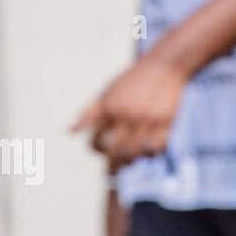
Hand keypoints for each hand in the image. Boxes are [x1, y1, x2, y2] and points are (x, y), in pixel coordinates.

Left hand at [72, 55, 187, 170]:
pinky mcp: (166, 120)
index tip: (102, 151)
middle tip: (113, 171)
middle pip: (116, 152)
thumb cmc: (133, 79)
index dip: (96, 149)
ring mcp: (148, 118)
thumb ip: (89, 114)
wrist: (166, 64)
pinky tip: (149, 149)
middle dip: (113, 166)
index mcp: (110, 108)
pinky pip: (157, 146)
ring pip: (136, 152)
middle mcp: (127, 114)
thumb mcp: (107, 92)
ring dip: (132, 161)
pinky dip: (152, 152)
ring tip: (131, 161)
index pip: (95, 140)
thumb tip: (68, 132)